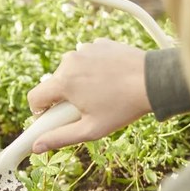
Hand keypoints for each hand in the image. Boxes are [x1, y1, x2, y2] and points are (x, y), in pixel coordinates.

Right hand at [27, 39, 150, 152]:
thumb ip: (60, 138)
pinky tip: (109, 79)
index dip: (40, 112)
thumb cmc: (123, 107)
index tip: (52, 119)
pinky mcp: (98, 43)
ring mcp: (85, 50)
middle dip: (64, 98)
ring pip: (70, 70)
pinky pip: (86, 59)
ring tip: (102, 93)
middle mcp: (70, 61)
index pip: (35, 98)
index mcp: (64, 82)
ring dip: (79, 82)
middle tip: (87, 108)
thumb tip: (36, 147)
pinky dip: (92, 69)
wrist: (154, 81)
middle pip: (54, 84)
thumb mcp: (91, 129)